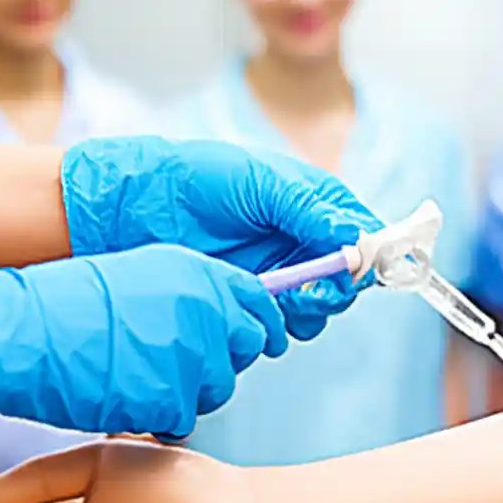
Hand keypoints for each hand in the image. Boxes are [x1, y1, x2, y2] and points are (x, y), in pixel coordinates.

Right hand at [0, 244, 286, 440]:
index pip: (259, 301)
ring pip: (217, 388)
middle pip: (245, 348)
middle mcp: (205, 309)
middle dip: (221, 361)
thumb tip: (221, 317)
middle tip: (179, 365)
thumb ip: (186, 293)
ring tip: (139, 378)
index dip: (260, 324)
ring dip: (187, 391)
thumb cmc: (63, 305)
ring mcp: (191, 354)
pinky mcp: (170, 396)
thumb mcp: (137, 276)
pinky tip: (125, 399)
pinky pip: (183, 419)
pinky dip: (158, 418)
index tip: (260, 338)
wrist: (17, 331)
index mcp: (198, 271)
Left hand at [62, 137, 383, 334]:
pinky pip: (285, 321)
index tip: (357, 268)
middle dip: (336, 287)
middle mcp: (302, 238)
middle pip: (347, 276)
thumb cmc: (198, 179)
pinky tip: (262, 311)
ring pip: (320, 305)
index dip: (367, 252)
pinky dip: (282, 323)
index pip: (360, 231)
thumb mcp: (260, 184)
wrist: (135, 208)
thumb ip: (309, 210)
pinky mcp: (254, 297)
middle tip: (312, 289)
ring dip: (310, 309)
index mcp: (312, 202)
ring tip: (284, 301)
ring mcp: (279, 270)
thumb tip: (357, 237)